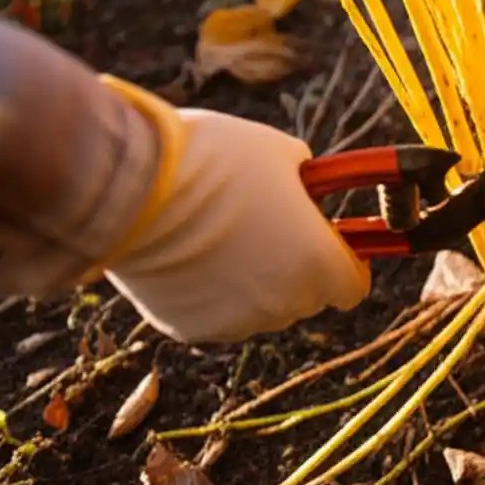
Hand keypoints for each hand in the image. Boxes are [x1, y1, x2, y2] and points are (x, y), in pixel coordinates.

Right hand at [102, 108, 370, 342]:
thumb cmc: (217, 160)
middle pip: (306, 297)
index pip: (351, 288)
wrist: (133, 186)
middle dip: (295, 269)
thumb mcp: (283, 154)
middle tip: (266, 228)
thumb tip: (307, 190)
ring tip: (219, 237)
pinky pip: (216, 315)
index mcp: (319, 263)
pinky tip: (188, 255)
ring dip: (253, 283)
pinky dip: (210, 294)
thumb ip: (309, 185)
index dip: (342, 263)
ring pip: (260, 308)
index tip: (325, 242)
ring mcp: (238, 322)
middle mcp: (285, 304)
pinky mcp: (191, 329)